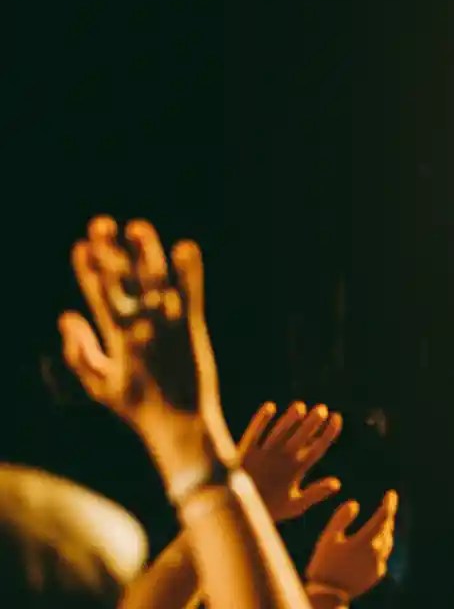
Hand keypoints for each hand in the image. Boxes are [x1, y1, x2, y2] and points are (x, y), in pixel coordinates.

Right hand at [59, 216, 234, 460]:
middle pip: (121, 283)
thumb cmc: (138, 407)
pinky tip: (187, 247)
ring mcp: (167, 326)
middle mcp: (138, 328)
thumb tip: (66, 314)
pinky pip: (191, 294)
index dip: (87, 270)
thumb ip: (78, 351)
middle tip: (100, 224)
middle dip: (110, 253)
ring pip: (153, 282)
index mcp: (114, 339)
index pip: (96, 297)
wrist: (179, 425)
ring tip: (138, 227)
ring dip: (145, 253)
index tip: (80, 246)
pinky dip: (189, 271)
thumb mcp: (98, 384)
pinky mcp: (192, 328)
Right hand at [238, 401, 342, 521]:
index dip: (327, 433)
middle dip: (311, 423)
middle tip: (321, 410)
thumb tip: (337, 484)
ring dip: (289, 420)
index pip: (316, 447)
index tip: (337, 418)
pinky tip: (270, 408)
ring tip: (300, 407)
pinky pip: (254, 434)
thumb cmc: (272, 510)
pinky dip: (260, 421)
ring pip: (280, 432)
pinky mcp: (247, 453)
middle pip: (300, 436)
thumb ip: (315, 493)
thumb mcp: (296, 504)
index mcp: (298, 467)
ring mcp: (266, 453)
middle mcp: (284, 457)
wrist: (241, 517)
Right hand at [306, 490, 398, 600]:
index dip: (389, 503)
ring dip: (385, 530)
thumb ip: (341, 518)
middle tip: (386, 506)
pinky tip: (374, 544)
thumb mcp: (328, 538)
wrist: (327, 595)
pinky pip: (383, 555)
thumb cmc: (324, 564)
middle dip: (386, 516)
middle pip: (387, 529)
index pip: (384, 517)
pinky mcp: (377, 574)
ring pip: (387, 542)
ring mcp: (378, 565)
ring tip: (382, 522)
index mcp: (366, 541)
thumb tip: (355, 503)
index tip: (391, 493)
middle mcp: (377, 553)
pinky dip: (380, 546)